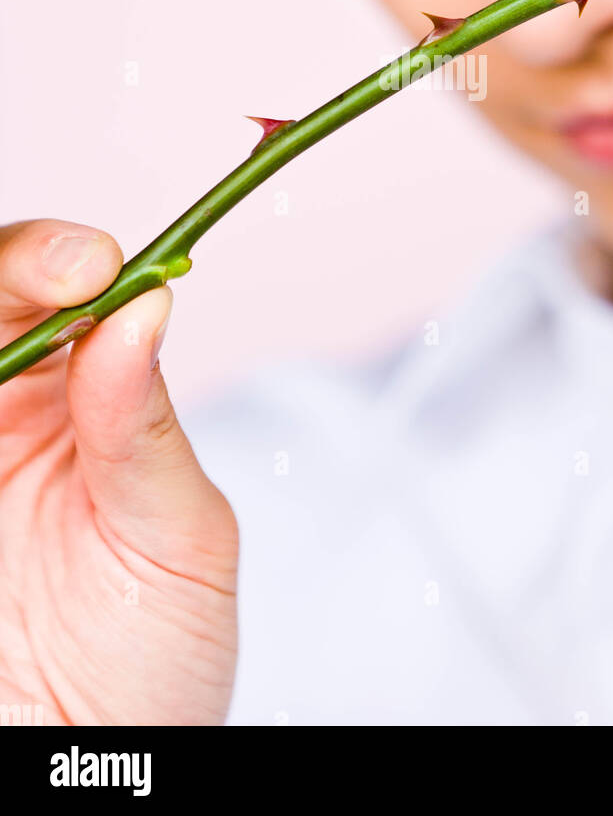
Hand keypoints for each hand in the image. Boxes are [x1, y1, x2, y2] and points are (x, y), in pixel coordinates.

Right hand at [0, 220, 237, 723]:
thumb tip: (143, 308)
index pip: (60, 296)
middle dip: (16, 271)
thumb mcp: (179, 541)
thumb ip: (149, 428)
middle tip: (61, 272)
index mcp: (80, 403)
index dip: (65, 263)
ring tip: (12, 369)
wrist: (100, 773)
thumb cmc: (155, 667)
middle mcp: (2, 414)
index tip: (97, 266)